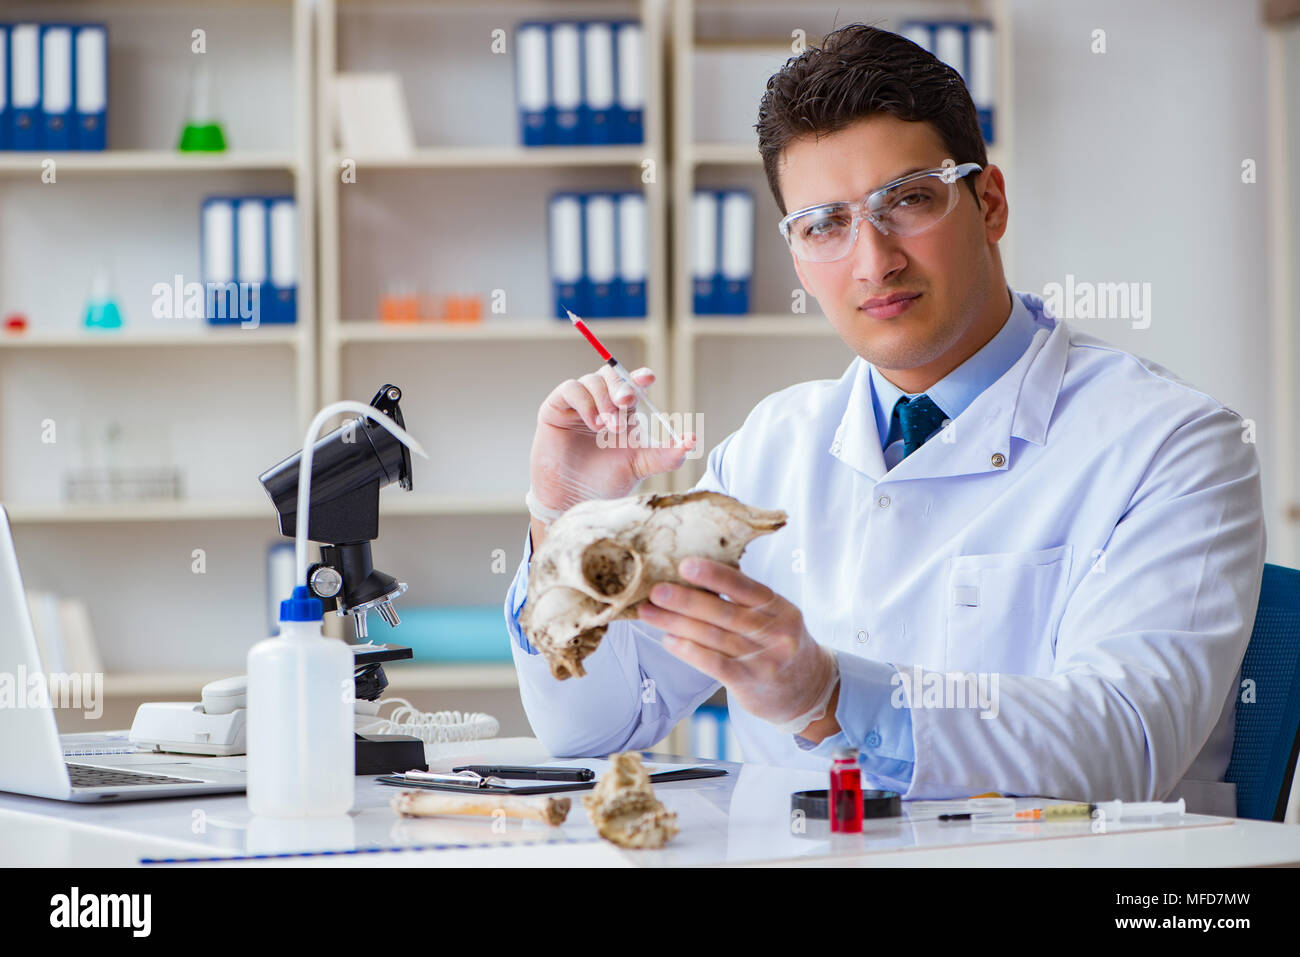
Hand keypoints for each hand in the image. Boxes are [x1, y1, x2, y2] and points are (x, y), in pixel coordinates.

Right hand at [529, 365, 695, 518]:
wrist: (574, 500)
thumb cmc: (606, 483)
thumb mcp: (641, 466)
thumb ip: (667, 454)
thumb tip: (692, 440)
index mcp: (622, 412)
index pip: (632, 384)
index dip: (639, 377)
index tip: (649, 379)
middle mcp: (600, 403)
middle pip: (612, 376)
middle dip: (622, 386)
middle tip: (627, 402)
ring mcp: (577, 405)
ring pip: (592, 381)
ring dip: (603, 399)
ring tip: (607, 426)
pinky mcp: (555, 409)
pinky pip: (570, 389)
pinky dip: (584, 401)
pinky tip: (593, 423)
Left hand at [636, 558, 838, 732]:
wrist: (810, 691)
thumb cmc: (781, 645)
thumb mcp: (777, 618)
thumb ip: (746, 603)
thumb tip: (696, 580)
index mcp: (780, 608)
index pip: (746, 587)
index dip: (715, 575)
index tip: (685, 565)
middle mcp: (774, 632)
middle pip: (723, 612)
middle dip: (685, 600)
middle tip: (655, 590)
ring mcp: (763, 659)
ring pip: (713, 637)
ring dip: (676, 624)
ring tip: (650, 613)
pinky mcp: (750, 682)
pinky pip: (714, 664)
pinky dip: (689, 651)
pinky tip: (669, 640)